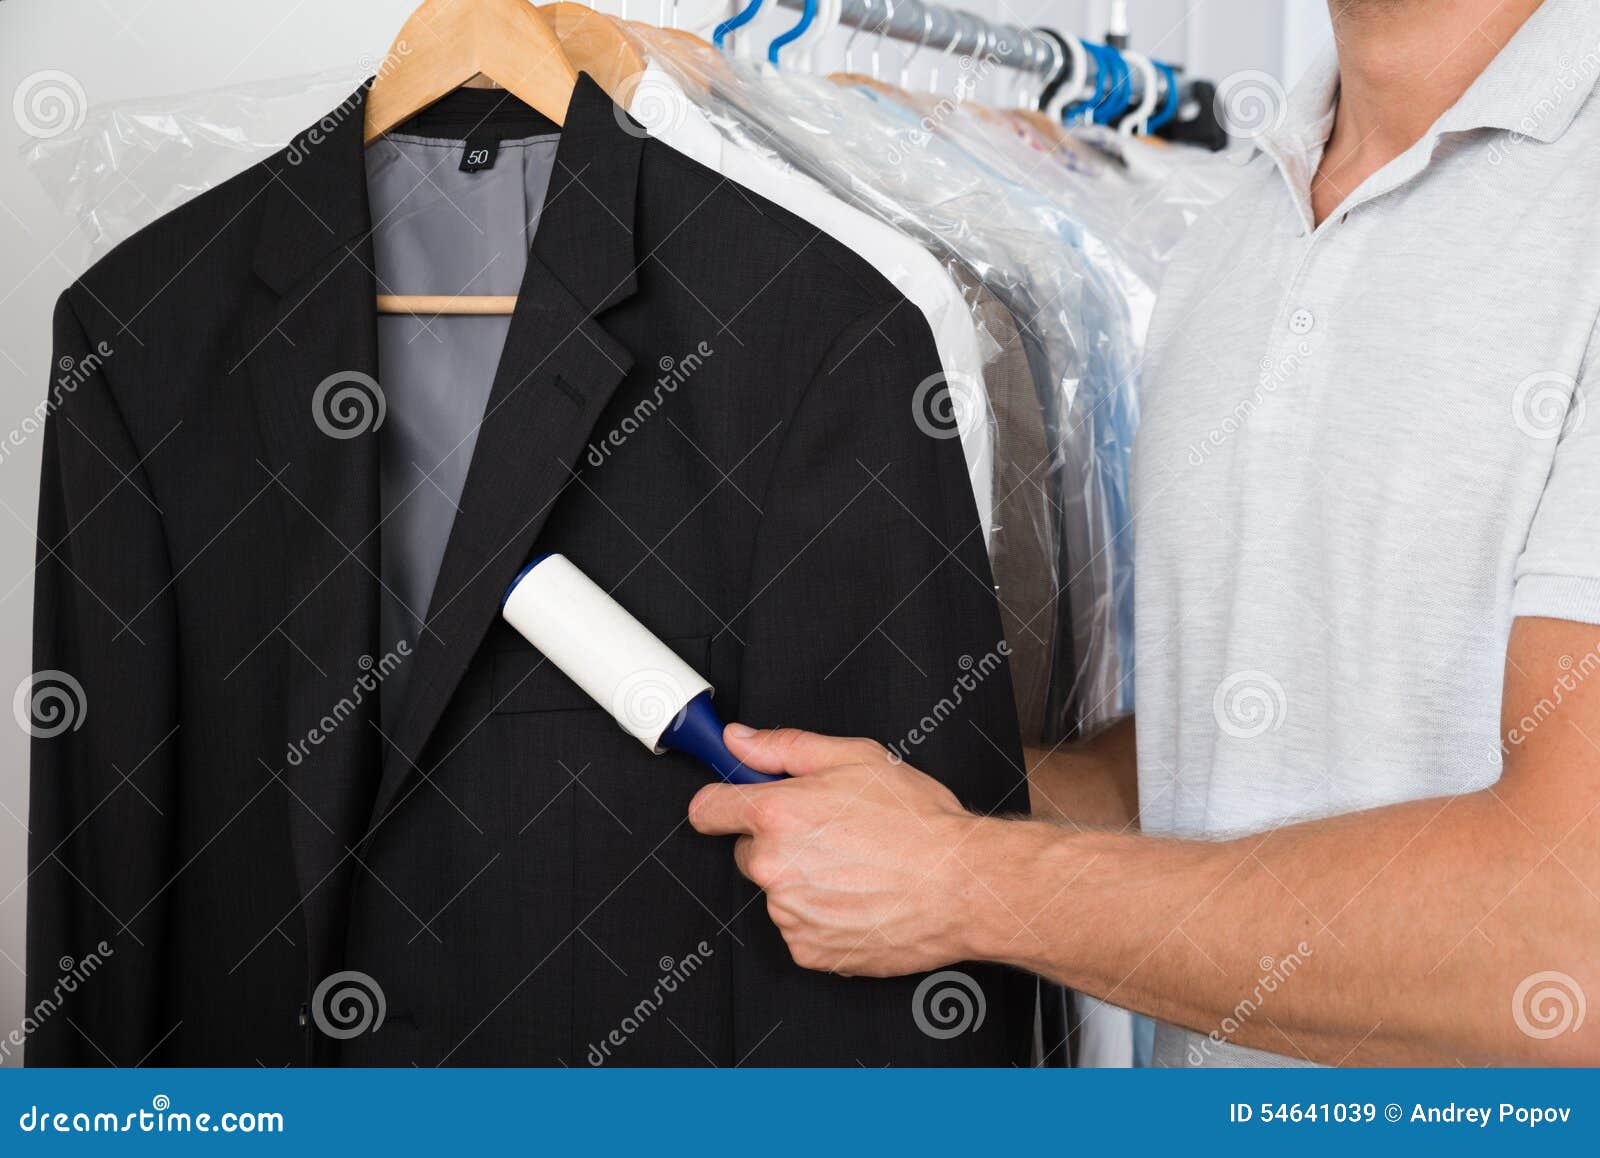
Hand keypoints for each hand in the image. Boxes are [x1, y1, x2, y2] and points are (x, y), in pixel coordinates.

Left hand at [687, 726, 987, 975]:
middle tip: (831, 833)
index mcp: (777, 815)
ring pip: (778, 891)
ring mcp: (789, 914)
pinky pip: (800, 927)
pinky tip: (858, 898)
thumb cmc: (918, 823)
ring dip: (803, 881)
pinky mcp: (809, 950)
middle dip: (780, 842)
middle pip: (749, 851)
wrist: (961, 886)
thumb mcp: (855, 757)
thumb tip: (740, 741)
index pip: (708, 809)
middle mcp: (775, 868)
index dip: (722, 802)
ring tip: (856, 867)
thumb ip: (784, 747)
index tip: (732, 805)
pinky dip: (822, 917)